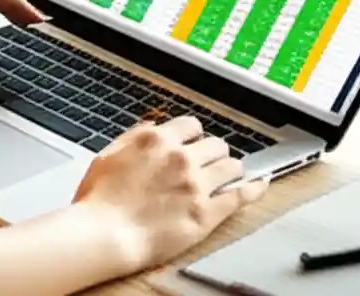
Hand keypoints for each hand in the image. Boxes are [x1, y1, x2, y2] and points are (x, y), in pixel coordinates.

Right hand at [72, 116, 268, 269]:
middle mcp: (180, 157)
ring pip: (232, 165)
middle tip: (208, 165)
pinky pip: (241, 195)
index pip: (192, 126)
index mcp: (156, 140)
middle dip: (211, 154)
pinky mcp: (206, 213)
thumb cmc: (99, 201)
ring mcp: (196, 185)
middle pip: (215, 144)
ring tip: (227, 178)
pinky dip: (254, 189)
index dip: (193, 136)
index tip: (193, 145)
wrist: (104, 234)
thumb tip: (151, 127)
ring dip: (230, 170)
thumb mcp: (108, 155)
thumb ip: (133, 137)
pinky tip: (260, 185)